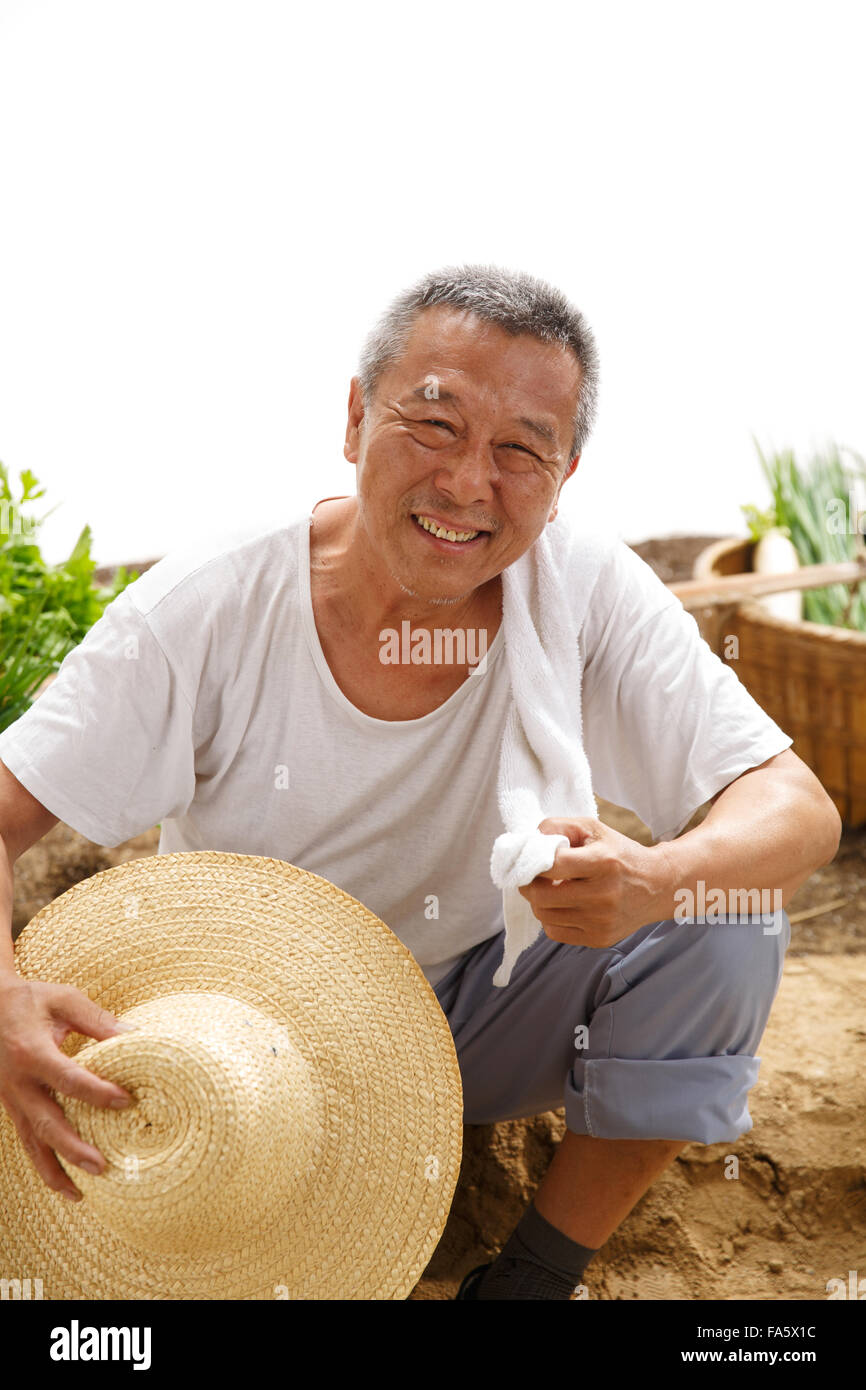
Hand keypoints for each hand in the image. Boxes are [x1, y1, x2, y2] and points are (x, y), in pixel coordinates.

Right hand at [0, 975, 132, 1199]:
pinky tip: (64, 1184)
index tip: (126, 1100)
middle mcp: (17, 1082)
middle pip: (45, 1123)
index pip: (67, 1079)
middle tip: (102, 1166)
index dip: (96, 1092)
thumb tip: (136, 1035)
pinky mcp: (11, 1107)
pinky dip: (43, 1164)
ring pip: (30, 1142)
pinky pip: (26, 1140)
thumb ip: (98, 1020)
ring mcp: (10, 1099)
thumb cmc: (30, 1000)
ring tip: (80, 1193)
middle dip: (73, 1148)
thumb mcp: (63, 1000)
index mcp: (31, 1052)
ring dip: (54, 1170)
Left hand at [518, 817, 671, 948]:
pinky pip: (555, 932)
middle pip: (541, 896)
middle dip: (529, 884)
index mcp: (603, 862)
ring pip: (544, 915)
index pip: (552, 865)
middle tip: (532, 877)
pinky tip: (562, 905)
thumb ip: (558, 826)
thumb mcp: (593, 829)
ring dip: (538, 902)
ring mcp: (602, 921)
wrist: (657, 886)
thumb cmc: (619, 854)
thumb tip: (529, 841)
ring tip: (550, 889)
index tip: (531, 860)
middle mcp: (604, 895)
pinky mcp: (600, 938)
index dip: (533, 862)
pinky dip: (550, 918)